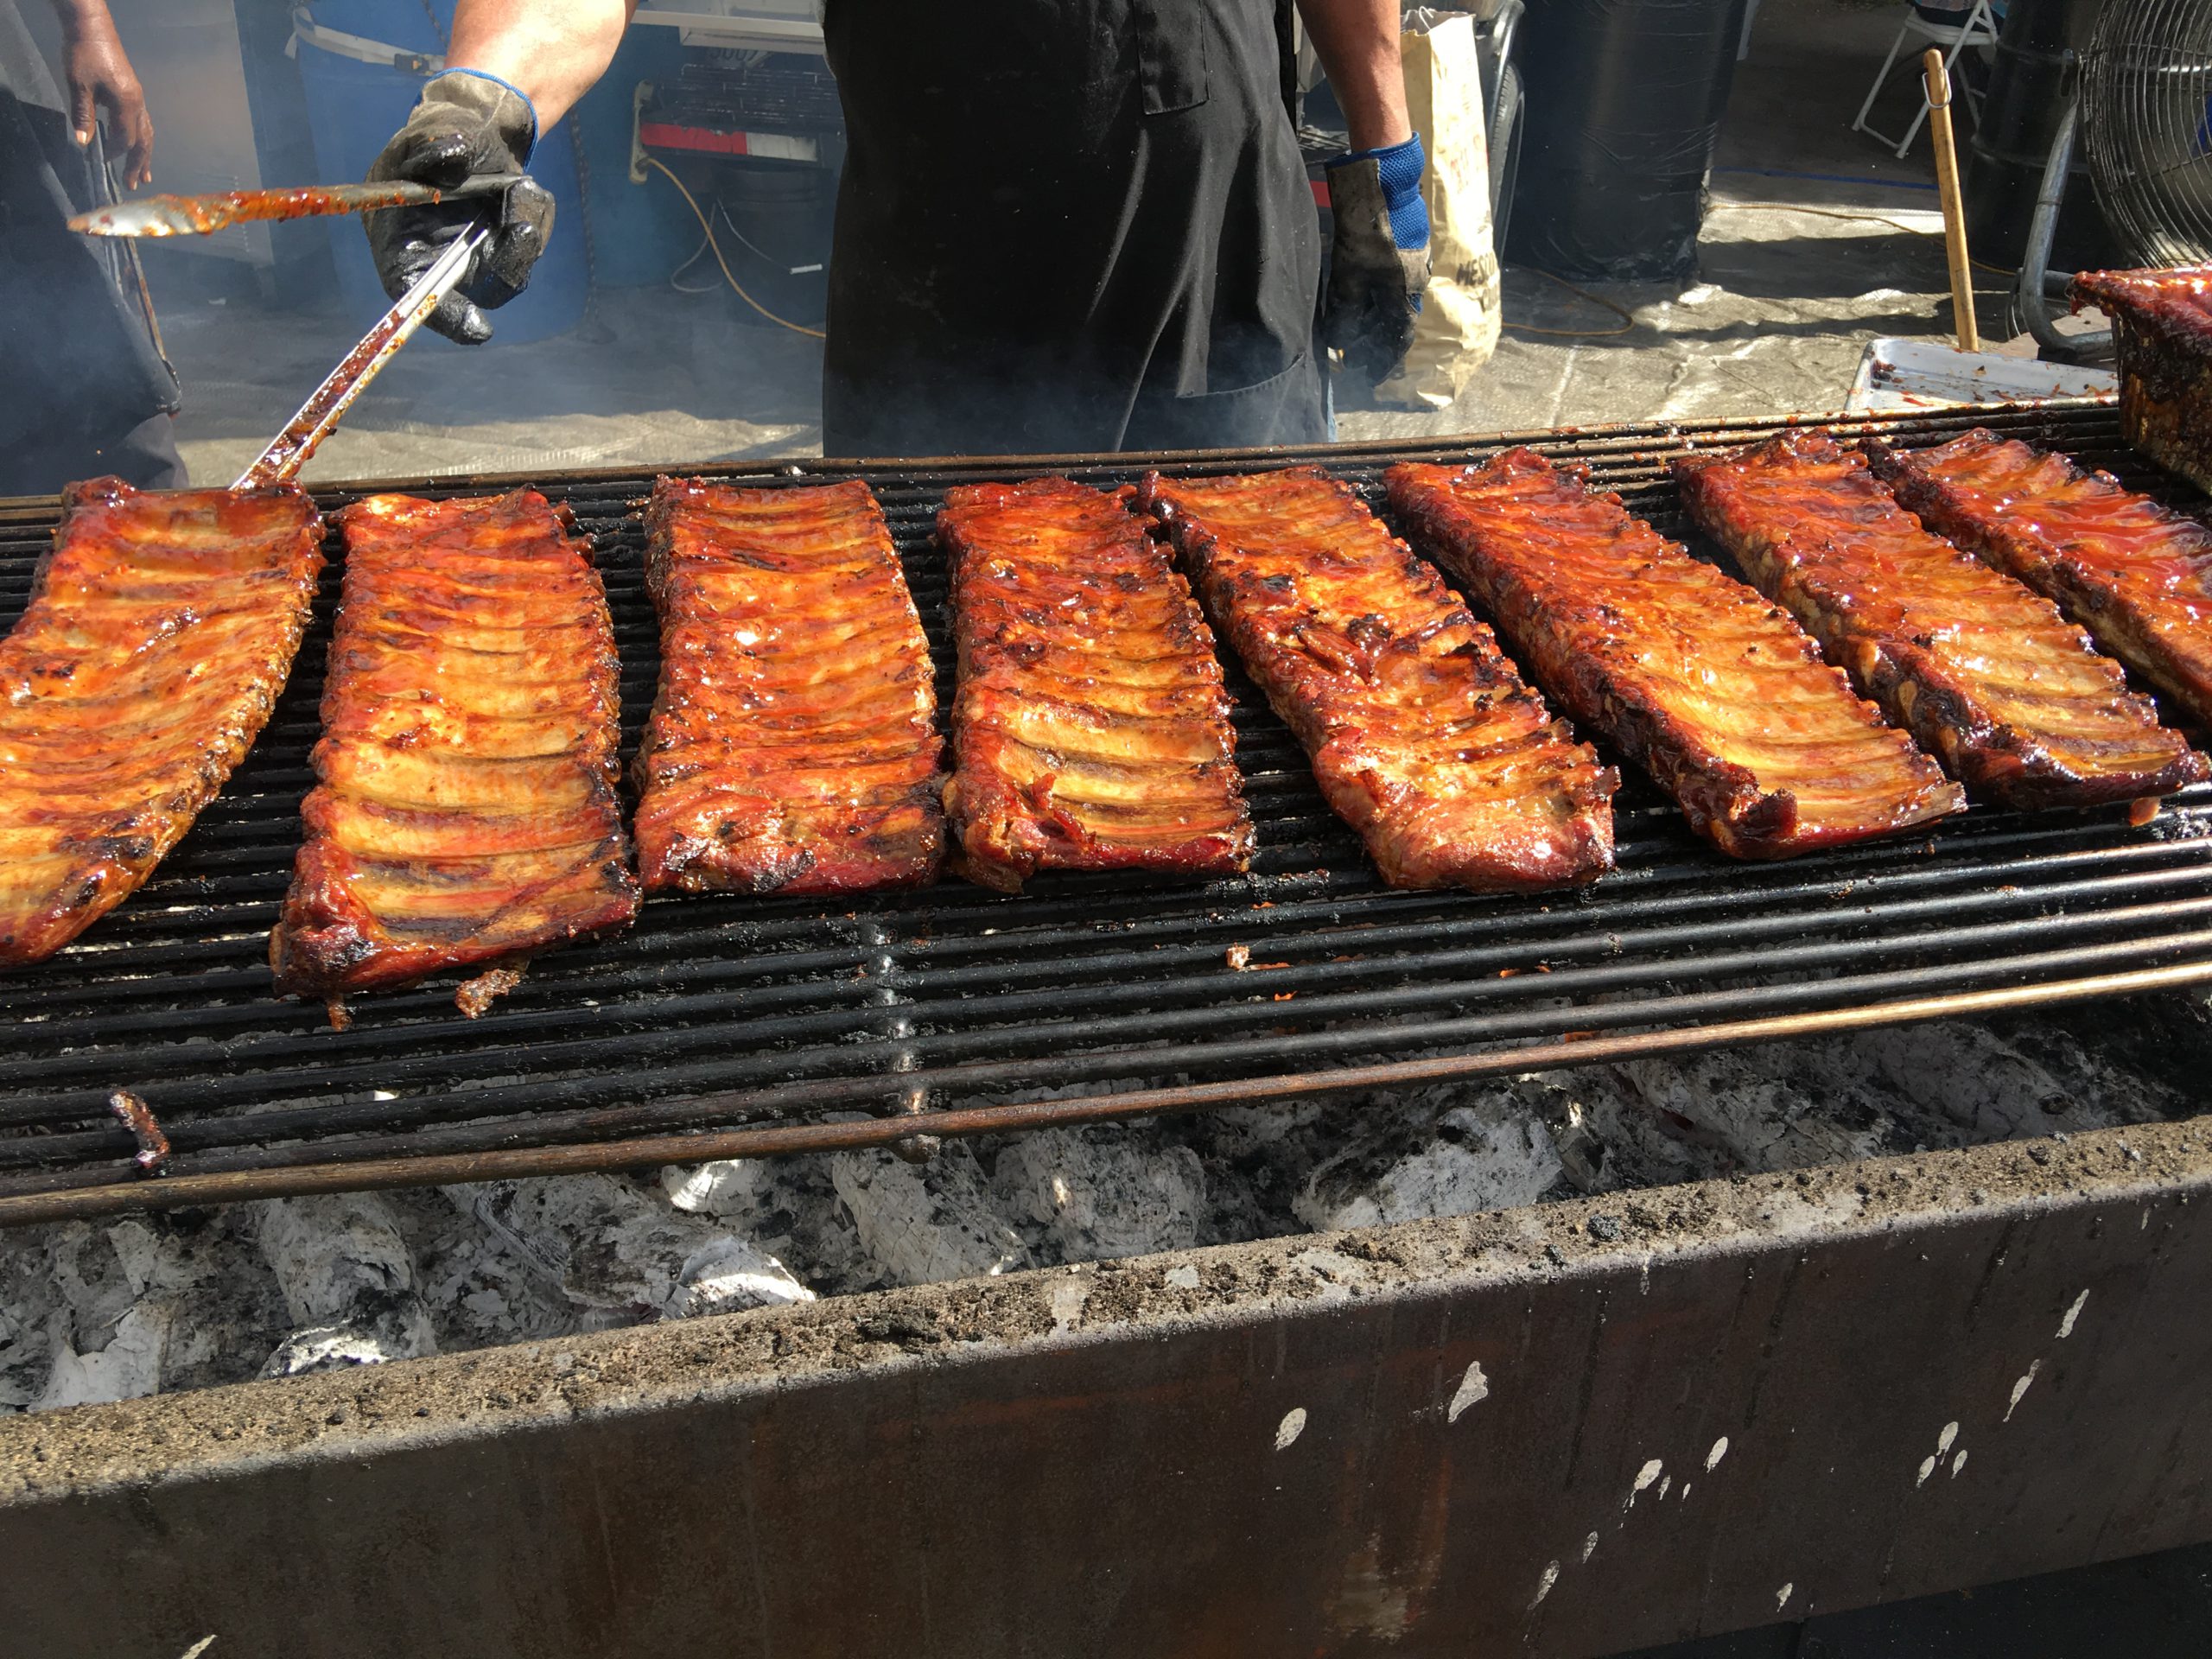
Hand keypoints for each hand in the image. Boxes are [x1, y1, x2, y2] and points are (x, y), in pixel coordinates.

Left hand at [55, 0, 152, 186]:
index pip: (125, 138)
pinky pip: (143, 122)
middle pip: (143, 140)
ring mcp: (137, 97)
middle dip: (139, 163)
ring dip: (145, 154)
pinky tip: (136, 143)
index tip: (102, 162)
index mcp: (126, 103)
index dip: (115, 153)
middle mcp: (137, 103)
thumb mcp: (78, 85)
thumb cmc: (83, 53)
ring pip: (147, 132)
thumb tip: (84, 142)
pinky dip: (142, 138)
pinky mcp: (132, 91)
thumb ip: (83, 115)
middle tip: (135, 184)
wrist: (91, 27)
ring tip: (145, 173)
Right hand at [366, 71, 552, 343]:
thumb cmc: (441, 132)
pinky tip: (520, 188)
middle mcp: (439, 258)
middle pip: (477, 290)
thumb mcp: (431, 130)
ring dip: (525, 223)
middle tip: (522, 226)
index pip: (411, 290)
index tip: (478, 327)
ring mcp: (476, 259)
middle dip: (508, 259)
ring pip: (514, 270)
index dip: (441, 313)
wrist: (479, 130)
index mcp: (399, 238)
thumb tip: (452, 156)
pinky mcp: (507, 250)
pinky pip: (532, 247)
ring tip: (518, 185)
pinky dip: (535, 214)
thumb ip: (433, 144)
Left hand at [1322, 133, 1431, 388]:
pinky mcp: (1407, 245)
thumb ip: (1346, 313)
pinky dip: (1376, 300)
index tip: (1369, 376)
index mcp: (1405, 295)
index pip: (1398, 340)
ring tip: (1354, 333)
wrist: (1381, 183)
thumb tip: (1340, 344)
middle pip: (1396, 324)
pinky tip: (1360, 299)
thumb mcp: (1349, 278)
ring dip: (1375, 322)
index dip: (1383, 361)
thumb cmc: (1366, 233)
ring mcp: (1413, 262)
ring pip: (1394, 304)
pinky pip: (1392, 285)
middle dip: (1376, 344)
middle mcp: (1415, 283)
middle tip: (1354, 358)